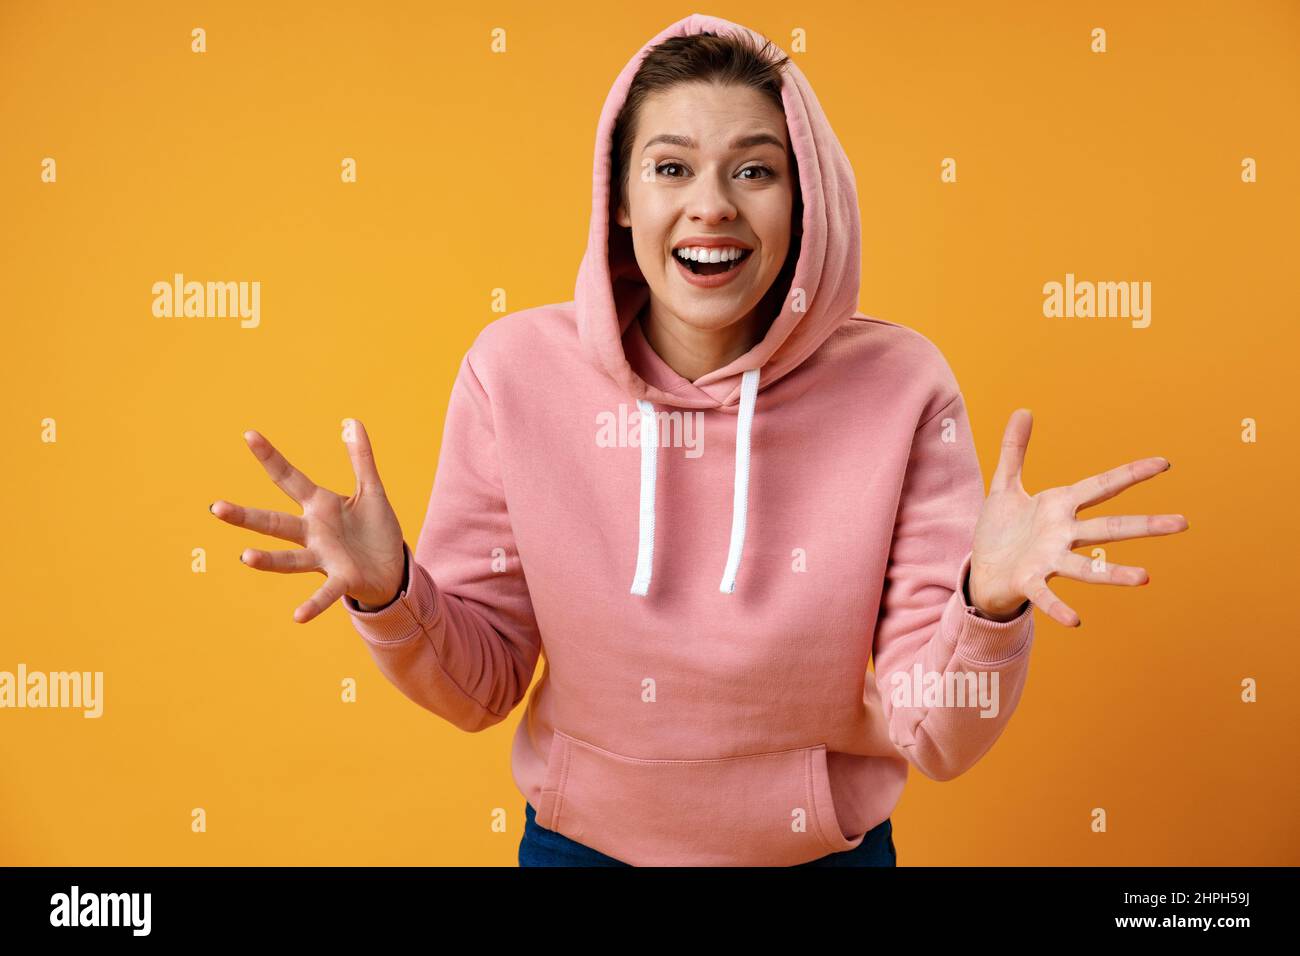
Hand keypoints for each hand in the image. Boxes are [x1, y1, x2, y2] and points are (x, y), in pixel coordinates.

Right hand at [209, 419, 406, 622]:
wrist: (392, 568)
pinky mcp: (342, 579)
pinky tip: (297, 616)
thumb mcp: (372, 490)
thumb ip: (361, 458)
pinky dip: (313, 604)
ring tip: (245, 557)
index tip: (249, 434)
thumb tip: (352, 421)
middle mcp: (313, 533)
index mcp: (320, 506)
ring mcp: (324, 558)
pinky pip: (325, 592)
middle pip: (275, 523)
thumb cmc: (375, 530)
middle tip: (216, 507)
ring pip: (290, 560)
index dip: (271, 457)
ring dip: (268, 560)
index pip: (289, 478)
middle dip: (246, 517)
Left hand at [968, 409, 1188, 626]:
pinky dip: (1058, 607)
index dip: (1131, 474)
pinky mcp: (1028, 582)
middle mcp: (1061, 534)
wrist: (982, 572)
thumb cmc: (1000, 531)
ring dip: (1113, 573)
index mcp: (1059, 507)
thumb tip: (1022, 410)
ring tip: (1144, 578)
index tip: (1164, 463)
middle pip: (1108, 527)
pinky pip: (1045, 595)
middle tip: (1183, 523)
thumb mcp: (1004, 486)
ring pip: (1086, 566)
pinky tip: (1075, 621)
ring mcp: (1048, 560)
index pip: (1101, 487)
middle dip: (1144, 525)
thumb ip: (1014, 450)